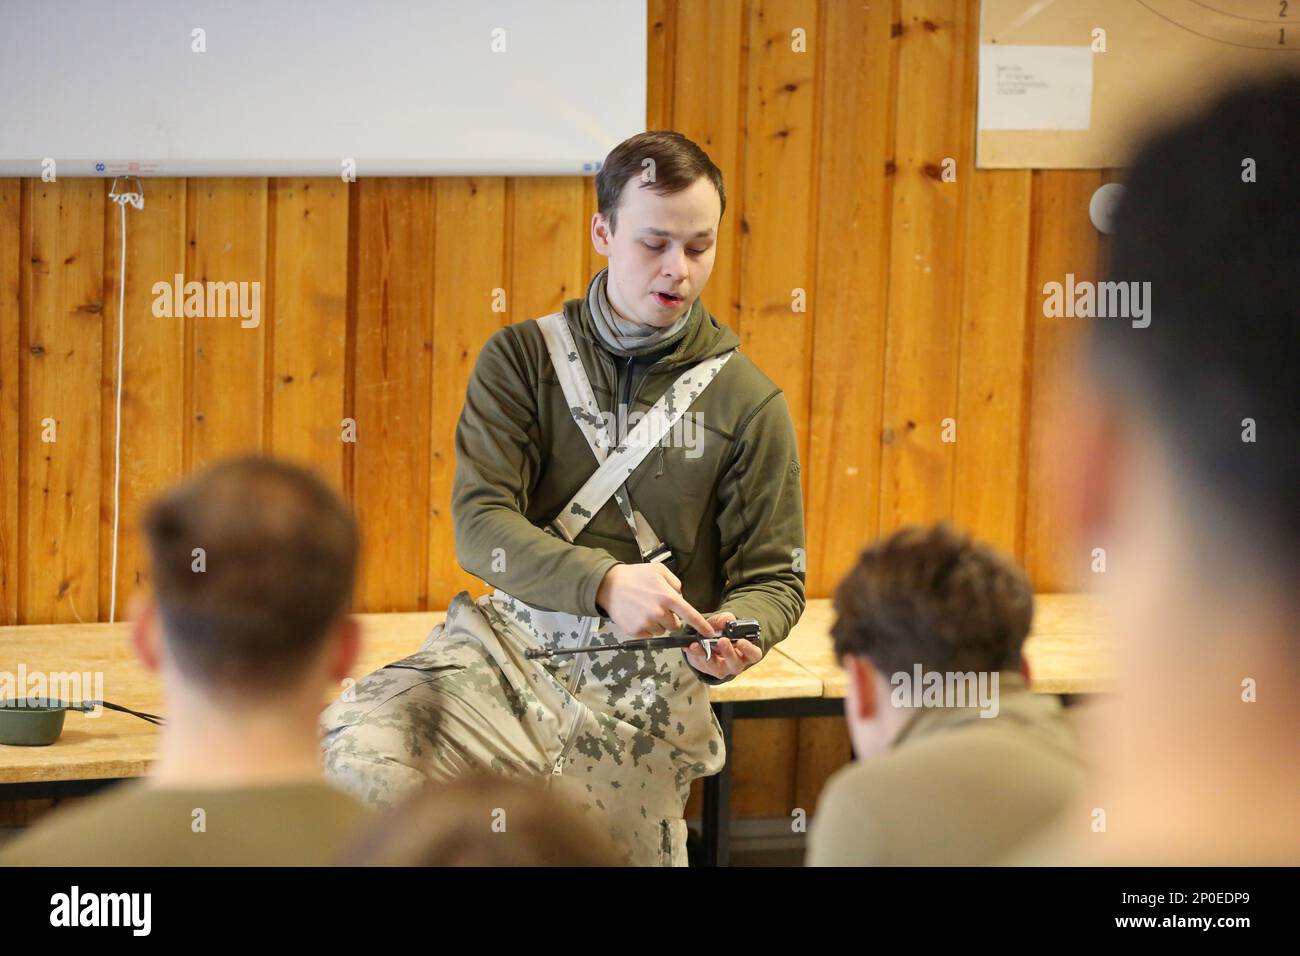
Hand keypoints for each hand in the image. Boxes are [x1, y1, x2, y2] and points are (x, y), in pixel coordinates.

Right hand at [596, 563, 714, 638]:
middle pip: (675, 625)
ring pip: (662, 630)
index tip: (709, 633)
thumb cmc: (635, 576)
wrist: (608, 585)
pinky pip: (649, 634)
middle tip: (658, 606)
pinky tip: (637, 615)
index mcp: (667, 597)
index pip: (690, 614)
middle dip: (671, 618)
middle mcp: (659, 612)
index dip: (701, 625)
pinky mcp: (636, 631)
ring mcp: (646, 623)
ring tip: (645, 609)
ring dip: (658, 623)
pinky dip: (646, 628)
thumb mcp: (658, 571)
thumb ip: (675, 583)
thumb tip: (681, 597)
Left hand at [683, 611, 761, 679]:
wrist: (708, 642)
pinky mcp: (708, 670)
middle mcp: (736, 663)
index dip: (749, 649)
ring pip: (717, 667)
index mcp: (747, 652)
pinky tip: (690, 645)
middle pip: (735, 664)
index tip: (741, 641)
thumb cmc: (722, 632)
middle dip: (728, 652)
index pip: (754, 654)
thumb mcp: (723, 622)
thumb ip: (724, 619)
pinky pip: (701, 664)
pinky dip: (695, 654)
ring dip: (708, 656)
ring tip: (699, 644)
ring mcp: (722, 669)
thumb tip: (725, 619)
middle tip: (722, 641)